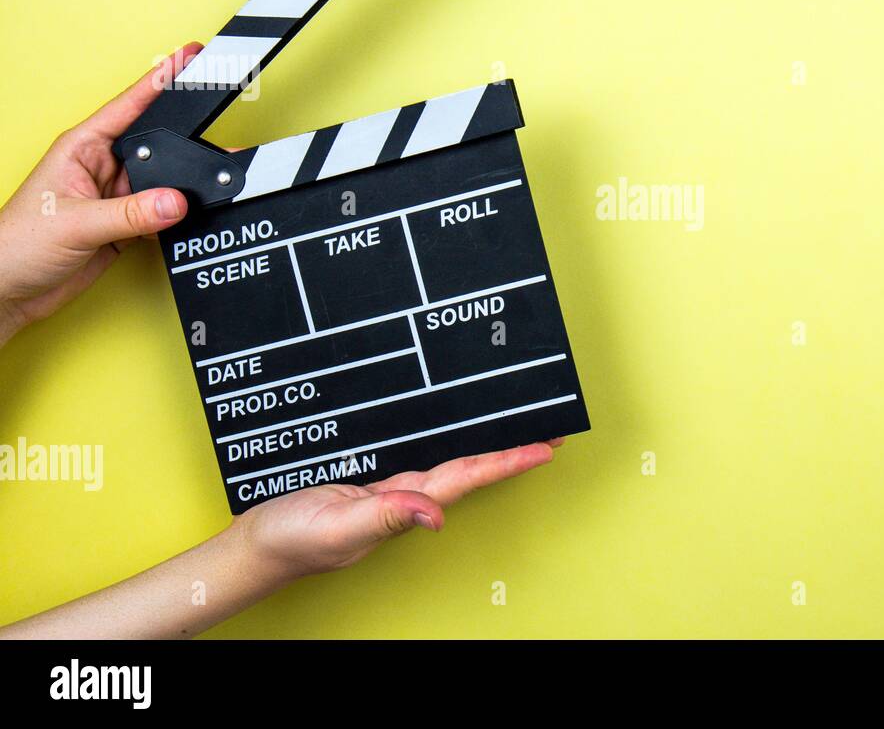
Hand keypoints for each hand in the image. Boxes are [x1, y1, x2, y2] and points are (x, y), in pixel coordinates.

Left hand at [0, 43, 202, 344]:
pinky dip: (179, 217)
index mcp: (82, 147)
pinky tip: (189, 218)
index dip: (161, 79)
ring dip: (183, 188)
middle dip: (186, 145)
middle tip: (217, 144)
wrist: (7, 292)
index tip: (190, 57)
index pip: (130, 105)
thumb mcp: (75, 224)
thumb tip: (175, 201)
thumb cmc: (15, 246)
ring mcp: (115, 196)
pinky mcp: (125, 224)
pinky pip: (163, 213)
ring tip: (207, 188)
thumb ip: (129, 214)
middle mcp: (101, 167)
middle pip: (157, 145)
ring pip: (165, 182)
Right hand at [237, 441, 561, 577]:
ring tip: (518, 419)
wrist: (255, 544)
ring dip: (483, 440)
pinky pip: (415, 448)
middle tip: (550, 425)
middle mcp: (404, 491)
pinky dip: (442, 434)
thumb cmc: (293, 541)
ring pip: (446, 454)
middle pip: (468, 463)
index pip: (467, 477)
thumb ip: (385, 517)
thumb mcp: (338, 527)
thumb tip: (436, 517)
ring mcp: (388, 482)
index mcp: (403, 502)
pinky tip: (455, 421)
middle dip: (509, 446)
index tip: (545, 446)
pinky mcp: (368, 471)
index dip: (507, 460)